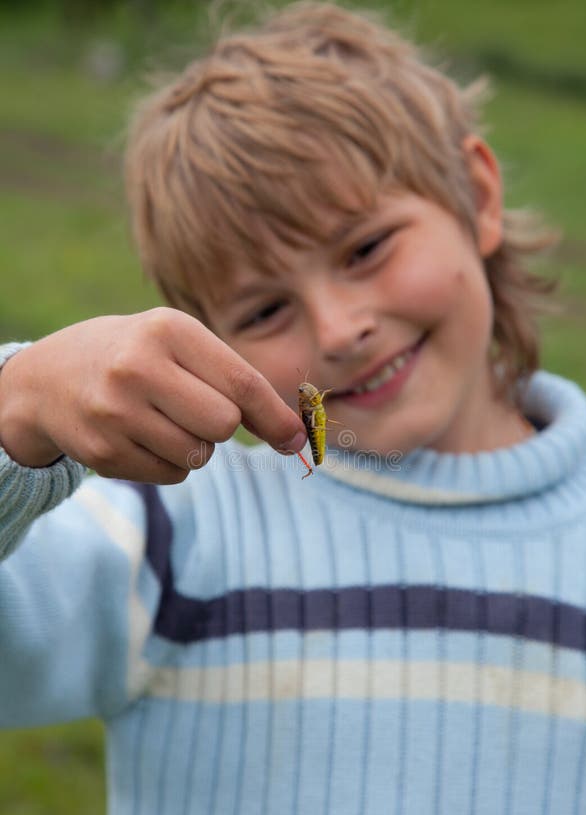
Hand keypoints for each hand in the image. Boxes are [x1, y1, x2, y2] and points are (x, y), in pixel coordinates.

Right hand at [0, 308, 305, 482]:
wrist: (52, 377)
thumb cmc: (139, 356)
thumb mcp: (179, 344)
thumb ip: (235, 380)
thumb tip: (294, 436)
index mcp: (167, 330)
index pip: (241, 383)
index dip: (276, 417)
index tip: (296, 438)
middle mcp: (137, 368)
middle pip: (224, 425)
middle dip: (222, 425)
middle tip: (195, 407)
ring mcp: (115, 413)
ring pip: (198, 456)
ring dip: (195, 446)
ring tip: (163, 418)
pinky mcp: (103, 452)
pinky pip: (173, 476)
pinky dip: (171, 463)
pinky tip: (142, 436)